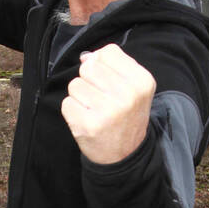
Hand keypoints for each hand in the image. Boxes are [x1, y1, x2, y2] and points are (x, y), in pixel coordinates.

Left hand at [61, 43, 156, 164]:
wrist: (125, 155)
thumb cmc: (126, 116)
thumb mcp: (134, 87)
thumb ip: (113, 65)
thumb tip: (86, 56)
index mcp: (142, 81)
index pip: (108, 52)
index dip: (102, 64)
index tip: (110, 82)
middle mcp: (127, 95)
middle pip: (89, 67)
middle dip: (89, 80)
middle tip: (100, 98)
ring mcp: (108, 111)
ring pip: (75, 84)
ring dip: (80, 96)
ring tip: (94, 110)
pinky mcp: (89, 125)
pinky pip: (67, 103)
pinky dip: (73, 111)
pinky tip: (87, 120)